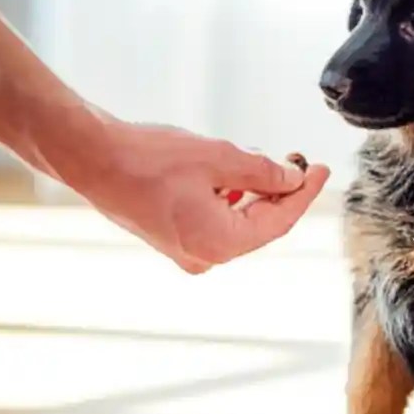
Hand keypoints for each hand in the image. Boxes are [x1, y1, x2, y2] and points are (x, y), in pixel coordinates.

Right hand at [69, 119, 329, 272]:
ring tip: (263, 159)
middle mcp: (204, 256)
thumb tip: (292, 178)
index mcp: (219, 243)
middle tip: (298, 161)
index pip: (279, 221)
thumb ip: (264, 171)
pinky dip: (230, 198)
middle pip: (260, 225)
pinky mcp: (172, 238)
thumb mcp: (219, 157)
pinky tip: (232, 173)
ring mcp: (186, 251)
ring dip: (254, 192)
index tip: (321, 170)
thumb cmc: (148, 158)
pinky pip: (215, 220)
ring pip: (238, 221)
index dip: (304, 194)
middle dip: (280, 192)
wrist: (92, 159)